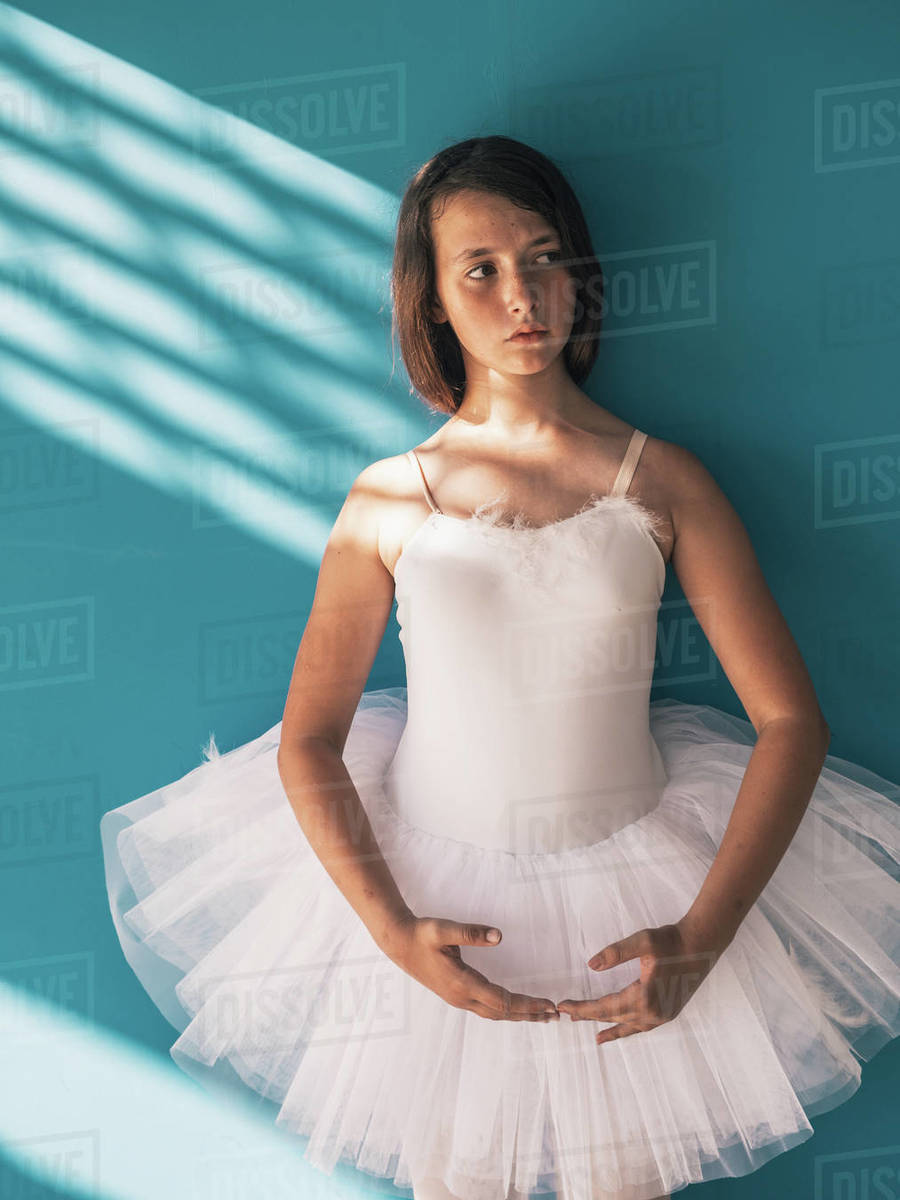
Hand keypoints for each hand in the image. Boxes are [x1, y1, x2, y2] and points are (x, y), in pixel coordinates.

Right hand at [381, 914, 560, 1022]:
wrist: (399, 944)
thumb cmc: (422, 935)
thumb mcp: (443, 929)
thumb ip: (470, 933)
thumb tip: (498, 936)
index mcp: (462, 983)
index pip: (503, 1001)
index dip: (527, 1005)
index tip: (548, 1004)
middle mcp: (462, 996)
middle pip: (502, 1012)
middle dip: (530, 1014)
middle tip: (555, 1015)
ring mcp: (458, 998)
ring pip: (495, 1013)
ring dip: (519, 1015)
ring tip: (542, 1016)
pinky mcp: (457, 995)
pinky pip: (486, 1008)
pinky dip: (506, 1010)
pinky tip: (514, 1008)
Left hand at [556, 921, 718, 1043]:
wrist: (702, 943)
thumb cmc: (672, 940)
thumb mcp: (642, 941)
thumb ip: (615, 953)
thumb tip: (591, 965)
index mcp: (644, 998)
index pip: (605, 1008)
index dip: (582, 1008)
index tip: (562, 1005)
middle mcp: (654, 1013)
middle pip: (613, 1018)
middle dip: (589, 1016)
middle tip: (567, 1014)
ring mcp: (663, 1016)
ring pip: (629, 1026)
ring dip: (609, 1027)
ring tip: (594, 1035)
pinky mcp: (669, 1012)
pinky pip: (643, 1026)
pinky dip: (629, 1029)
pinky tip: (622, 1029)